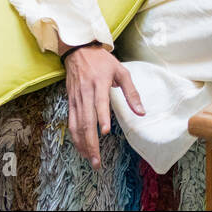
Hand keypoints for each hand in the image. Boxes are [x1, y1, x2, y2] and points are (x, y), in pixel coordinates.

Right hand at [64, 44, 143, 170]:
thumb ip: (131, 92)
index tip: (104, 132)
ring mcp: (76, 99)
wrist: (78, 51)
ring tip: (91, 159)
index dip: (101, 117)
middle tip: (97, 160)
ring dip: (83, 144)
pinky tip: (81, 148)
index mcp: (99, 83)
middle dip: (91, 142)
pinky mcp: (70, 102)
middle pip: (86, 120)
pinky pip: (71, 122)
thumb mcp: (121, 71)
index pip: (99, 103)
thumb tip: (141, 112)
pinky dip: (75, 137)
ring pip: (77, 125)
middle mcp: (86, 92)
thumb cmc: (102, 62)